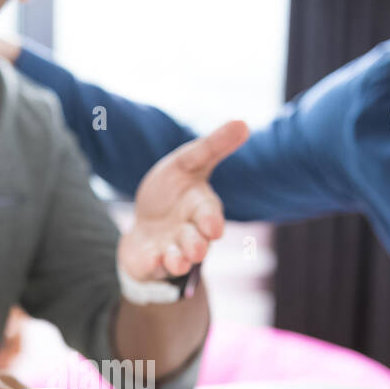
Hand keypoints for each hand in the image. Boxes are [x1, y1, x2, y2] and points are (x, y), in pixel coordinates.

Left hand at [118, 120, 249, 280]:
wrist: (146, 225)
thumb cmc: (171, 192)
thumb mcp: (187, 163)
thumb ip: (213, 147)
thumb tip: (243, 123)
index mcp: (201, 208)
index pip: (209, 214)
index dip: (211, 220)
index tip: (213, 227)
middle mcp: (190, 233)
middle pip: (197, 243)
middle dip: (197, 246)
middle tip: (198, 249)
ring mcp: (170, 250)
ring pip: (178, 259)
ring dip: (179, 260)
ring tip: (177, 260)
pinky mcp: (150, 262)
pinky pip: (152, 266)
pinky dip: (152, 264)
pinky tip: (149, 259)